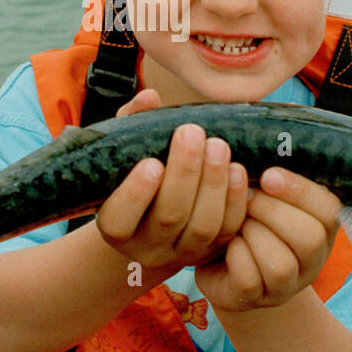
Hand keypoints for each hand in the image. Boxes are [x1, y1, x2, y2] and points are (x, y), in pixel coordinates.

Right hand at [93, 89, 250, 276]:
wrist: (154, 220)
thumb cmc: (134, 174)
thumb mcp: (125, 151)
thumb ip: (131, 123)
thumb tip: (149, 98)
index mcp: (114, 226)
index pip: (119, 218)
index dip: (136, 193)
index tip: (152, 162)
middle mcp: (146, 247)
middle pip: (168, 216)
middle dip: (184, 173)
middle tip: (192, 133)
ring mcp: (181, 253)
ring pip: (202, 226)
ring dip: (213, 183)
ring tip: (218, 145)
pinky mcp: (212, 251)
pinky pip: (228, 230)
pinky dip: (235, 199)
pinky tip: (237, 168)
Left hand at [194, 167, 343, 312]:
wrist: (222, 262)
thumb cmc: (248, 219)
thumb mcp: (264, 195)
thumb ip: (272, 179)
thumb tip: (264, 145)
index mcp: (321, 226)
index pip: (329, 210)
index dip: (300, 191)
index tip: (268, 175)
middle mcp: (313, 259)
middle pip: (310, 238)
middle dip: (272, 212)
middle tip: (247, 198)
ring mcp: (288, 285)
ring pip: (282, 265)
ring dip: (253, 235)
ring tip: (237, 222)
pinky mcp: (258, 299)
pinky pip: (250, 279)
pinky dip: (235, 256)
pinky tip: (227, 244)